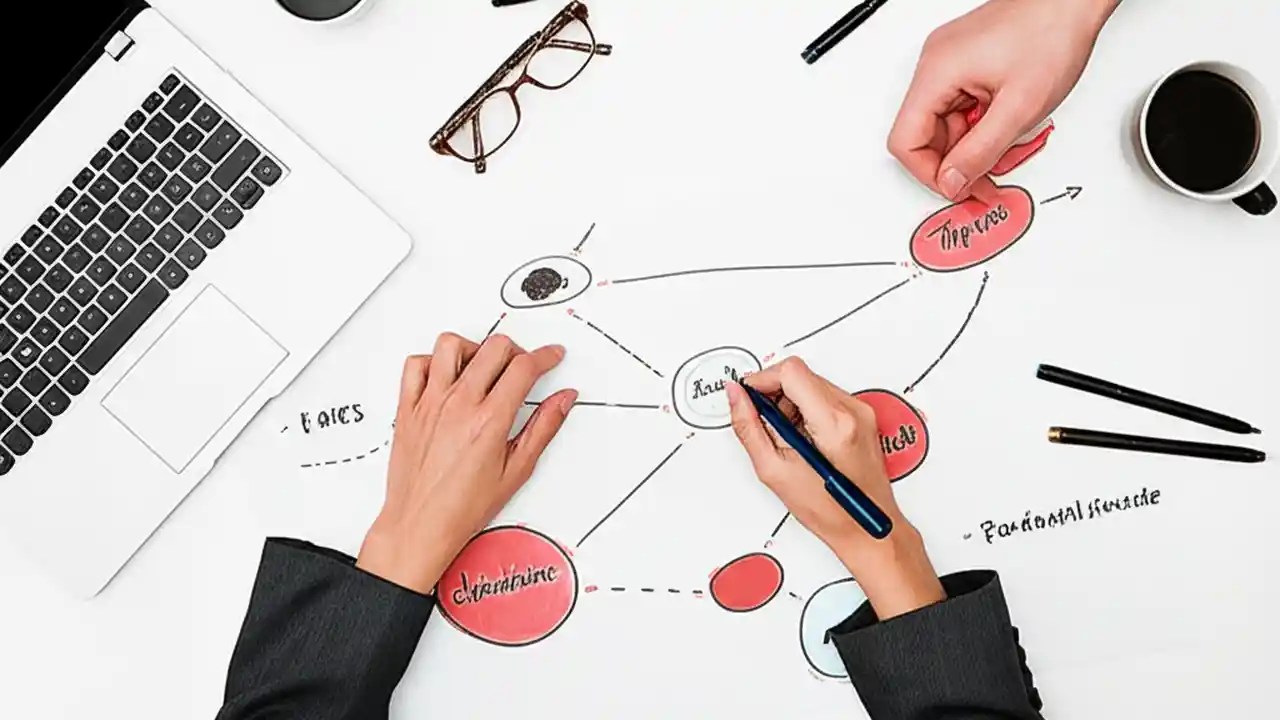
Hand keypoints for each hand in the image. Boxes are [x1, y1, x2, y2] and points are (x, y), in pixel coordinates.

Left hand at [356, 333, 576, 593]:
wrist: (420, 525)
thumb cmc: (463, 507)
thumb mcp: (516, 471)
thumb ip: (543, 428)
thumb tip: (563, 400)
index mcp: (488, 421)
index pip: (524, 368)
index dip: (546, 356)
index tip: (552, 356)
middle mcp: (458, 406)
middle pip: (493, 348)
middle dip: (517, 350)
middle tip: (522, 366)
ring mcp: (429, 403)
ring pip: (451, 345)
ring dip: (474, 348)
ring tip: (483, 367)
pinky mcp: (407, 408)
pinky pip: (415, 365)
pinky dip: (433, 362)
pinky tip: (446, 377)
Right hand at [725, 358, 944, 618]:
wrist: (866, 529)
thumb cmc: (830, 511)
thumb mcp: (775, 470)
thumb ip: (749, 427)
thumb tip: (735, 396)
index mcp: (834, 423)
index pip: (791, 372)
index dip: (762, 379)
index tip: (747, 395)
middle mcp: (853, 410)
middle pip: (801, 375)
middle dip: (774, 393)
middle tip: (765, 424)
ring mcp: (861, 411)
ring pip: (811, 383)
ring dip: (790, 402)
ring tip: (787, 438)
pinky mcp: (862, 416)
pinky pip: (825, 396)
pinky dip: (806, 410)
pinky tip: (802, 438)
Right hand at [888, 0, 1116, 201]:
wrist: (1073, 0)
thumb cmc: (1053, 34)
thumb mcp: (1020, 107)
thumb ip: (980, 152)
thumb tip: (952, 182)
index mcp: (937, 73)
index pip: (906, 141)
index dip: (931, 173)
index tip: (959, 188)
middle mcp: (935, 65)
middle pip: (925, 135)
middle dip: (958, 162)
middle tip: (988, 179)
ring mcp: (949, 63)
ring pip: (946, 124)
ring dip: (974, 145)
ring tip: (1010, 147)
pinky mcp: (966, 63)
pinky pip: (961, 107)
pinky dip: (981, 126)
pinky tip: (1007, 126)